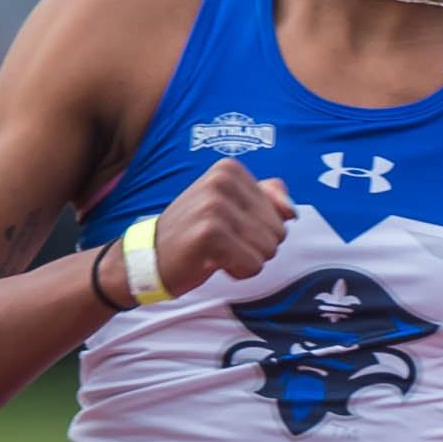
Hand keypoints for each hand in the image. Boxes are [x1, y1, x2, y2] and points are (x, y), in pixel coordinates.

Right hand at [157, 158, 293, 293]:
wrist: (152, 257)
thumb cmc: (197, 233)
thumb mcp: (232, 207)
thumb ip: (267, 198)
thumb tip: (290, 209)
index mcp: (229, 169)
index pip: (281, 212)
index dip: (259, 229)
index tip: (227, 226)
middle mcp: (222, 181)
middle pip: (278, 231)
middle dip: (255, 246)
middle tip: (221, 242)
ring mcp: (214, 205)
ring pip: (268, 249)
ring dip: (246, 260)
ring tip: (216, 251)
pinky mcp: (209, 233)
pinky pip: (253, 265)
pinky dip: (237, 272)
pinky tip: (212, 262)